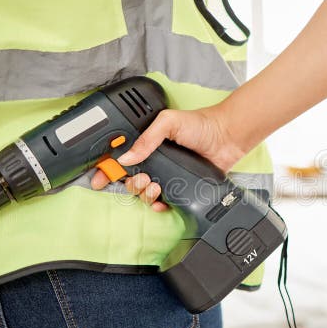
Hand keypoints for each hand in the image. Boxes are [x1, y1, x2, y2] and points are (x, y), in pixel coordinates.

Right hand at [90, 106, 245, 210]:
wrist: (227, 138)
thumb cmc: (200, 124)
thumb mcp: (168, 122)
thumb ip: (147, 138)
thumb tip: (127, 157)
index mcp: (147, 144)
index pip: (121, 159)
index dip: (108, 170)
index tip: (99, 179)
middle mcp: (155, 160)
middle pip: (130, 179)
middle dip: (130, 183)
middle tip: (143, 179)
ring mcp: (168, 175)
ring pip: (144, 192)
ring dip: (144, 193)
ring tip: (155, 186)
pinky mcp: (181, 187)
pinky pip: (163, 202)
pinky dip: (158, 204)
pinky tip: (161, 201)